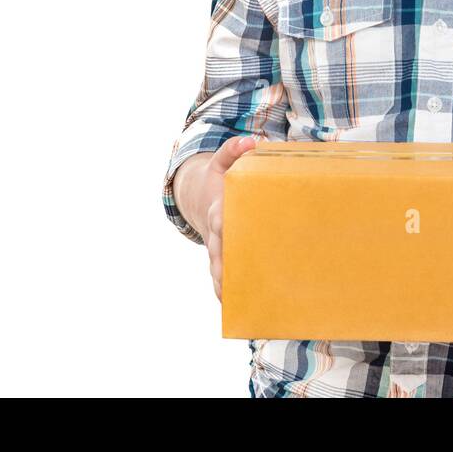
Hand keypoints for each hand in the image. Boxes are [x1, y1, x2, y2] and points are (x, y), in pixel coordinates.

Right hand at [174, 134, 260, 301]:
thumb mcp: (222, 162)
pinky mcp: (221, 260)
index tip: (226, 224)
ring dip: (226, 285)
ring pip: (218, 270)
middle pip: (218, 250)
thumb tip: (252, 141)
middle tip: (237, 278)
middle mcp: (215, 234)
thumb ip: (234, 150)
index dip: (223, 222)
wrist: (200, 198)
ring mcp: (216, 250)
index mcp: (218, 208)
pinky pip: (222, 280)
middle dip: (226, 262)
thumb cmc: (219, 180)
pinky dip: (226, 294)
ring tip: (238, 302)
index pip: (219, 218)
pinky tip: (238, 310)